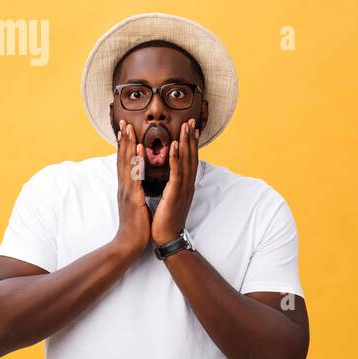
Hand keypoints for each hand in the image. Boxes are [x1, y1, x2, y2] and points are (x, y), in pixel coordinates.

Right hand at [114, 120, 150, 252]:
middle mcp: (123, 186)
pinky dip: (135, 160)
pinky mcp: (132, 196)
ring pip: (126, 163)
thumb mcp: (136, 205)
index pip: (124, 164)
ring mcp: (126, 190)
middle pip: (122, 159)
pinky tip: (138, 148)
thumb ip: (136, 193)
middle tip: (124, 122)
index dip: (124, 147)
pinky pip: (135, 174)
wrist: (129, 244)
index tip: (125, 132)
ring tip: (128, 128)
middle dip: (123, 140)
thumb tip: (138, 186)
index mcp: (126, 188)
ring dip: (127, 144)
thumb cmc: (136, 226)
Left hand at [152, 118, 199, 246]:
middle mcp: (187, 184)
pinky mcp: (175, 194)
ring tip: (185, 126)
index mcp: (185, 185)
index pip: (190, 160)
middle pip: (191, 156)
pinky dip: (175, 157)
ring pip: (186, 161)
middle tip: (192, 120)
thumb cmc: (165, 219)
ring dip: (185, 142)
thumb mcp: (170, 198)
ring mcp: (183, 189)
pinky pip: (176, 172)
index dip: (191, 143)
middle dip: (191, 138)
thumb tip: (171, 176)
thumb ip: (172, 185)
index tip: (191, 129)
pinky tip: (174, 144)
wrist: (166, 237)